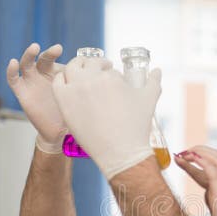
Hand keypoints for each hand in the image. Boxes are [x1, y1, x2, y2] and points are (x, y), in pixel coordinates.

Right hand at [7, 43, 91, 152]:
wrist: (60, 134)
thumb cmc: (75, 116)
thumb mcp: (86, 101)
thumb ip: (96, 91)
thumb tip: (120, 82)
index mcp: (62, 74)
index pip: (61, 60)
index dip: (68, 56)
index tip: (80, 57)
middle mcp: (46, 75)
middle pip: (45, 58)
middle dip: (50, 52)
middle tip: (58, 48)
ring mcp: (33, 82)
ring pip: (28, 63)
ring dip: (30, 54)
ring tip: (35, 48)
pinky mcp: (22, 92)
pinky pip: (14, 80)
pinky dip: (11, 70)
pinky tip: (13, 62)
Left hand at [52, 57, 161, 179]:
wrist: (120, 151)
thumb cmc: (136, 126)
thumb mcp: (149, 99)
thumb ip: (154, 81)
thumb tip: (158, 70)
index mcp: (110, 77)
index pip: (108, 68)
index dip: (110, 72)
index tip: (111, 78)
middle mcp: (90, 80)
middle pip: (89, 64)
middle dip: (96, 65)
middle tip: (99, 72)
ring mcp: (75, 90)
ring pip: (72, 69)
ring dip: (78, 68)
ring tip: (83, 75)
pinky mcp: (64, 102)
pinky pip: (58, 83)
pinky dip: (62, 79)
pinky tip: (69, 84)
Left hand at [175, 146, 216, 215]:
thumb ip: (213, 201)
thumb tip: (207, 196)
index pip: (209, 167)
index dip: (194, 161)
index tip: (179, 158)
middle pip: (216, 157)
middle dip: (198, 150)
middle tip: (180, 153)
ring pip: (216, 160)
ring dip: (198, 153)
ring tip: (183, 153)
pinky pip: (213, 172)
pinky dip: (202, 162)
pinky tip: (192, 159)